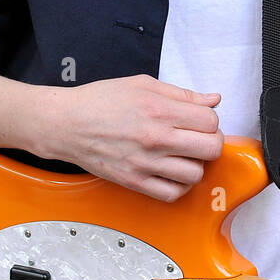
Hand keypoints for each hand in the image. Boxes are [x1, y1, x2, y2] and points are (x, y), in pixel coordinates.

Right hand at [31, 74, 224, 201]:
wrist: (67, 124)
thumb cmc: (101, 101)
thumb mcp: (143, 85)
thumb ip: (182, 93)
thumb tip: (213, 100)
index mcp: (159, 110)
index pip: (210, 121)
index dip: (210, 121)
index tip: (200, 121)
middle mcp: (155, 138)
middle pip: (211, 149)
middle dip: (211, 142)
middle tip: (198, 138)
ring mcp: (145, 163)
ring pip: (195, 174)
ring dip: (195, 165)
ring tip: (183, 155)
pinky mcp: (134, 181)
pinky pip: (172, 194)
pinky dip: (179, 186)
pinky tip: (172, 173)